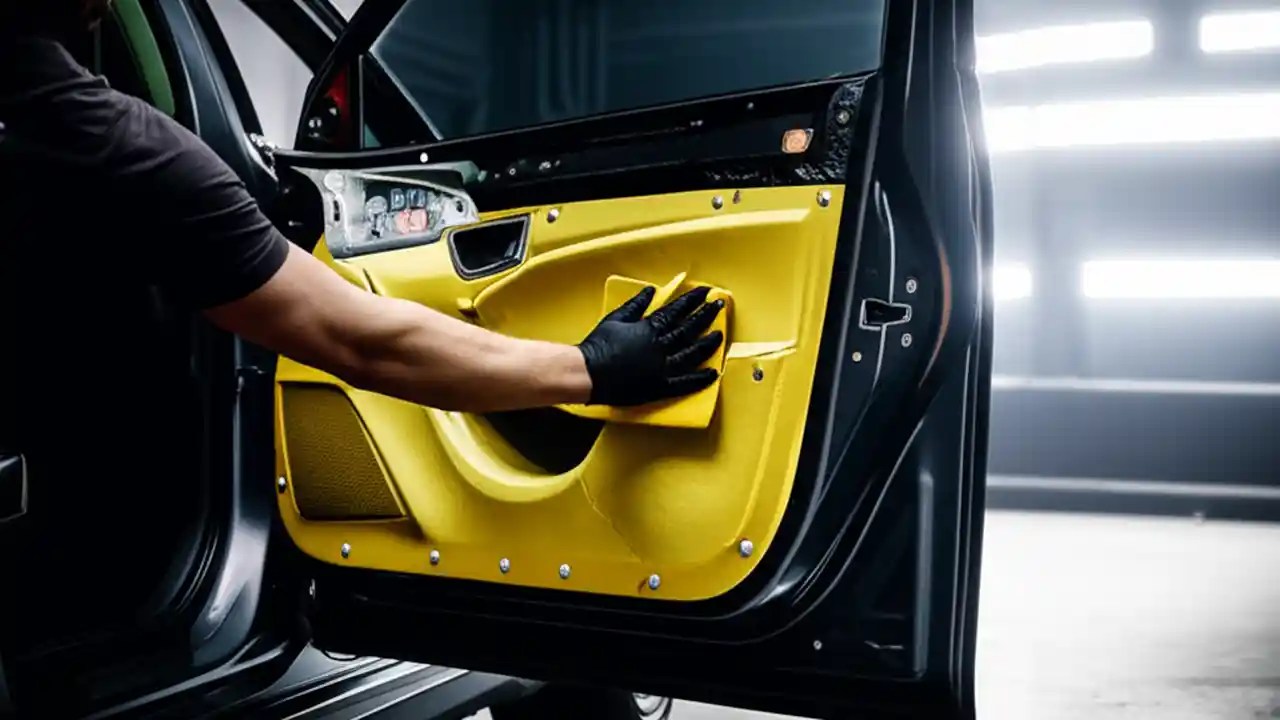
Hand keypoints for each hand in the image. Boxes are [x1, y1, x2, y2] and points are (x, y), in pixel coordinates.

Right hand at [577, 286, 724, 405]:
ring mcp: (662, 367)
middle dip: (705, 316)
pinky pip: (685, 383)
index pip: (676, 310)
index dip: (692, 300)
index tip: (704, 293)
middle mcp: (660, 346)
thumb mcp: (616, 318)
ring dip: (707, 344)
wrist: (588, 373)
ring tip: (719, 336)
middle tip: (718, 306)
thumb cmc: (598, 345)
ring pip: (692, 353)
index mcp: (649, 328)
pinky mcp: (660, 387)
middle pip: (689, 329)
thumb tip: (650, 291)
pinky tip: (712, 373)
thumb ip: (636, 304)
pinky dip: (700, 379)